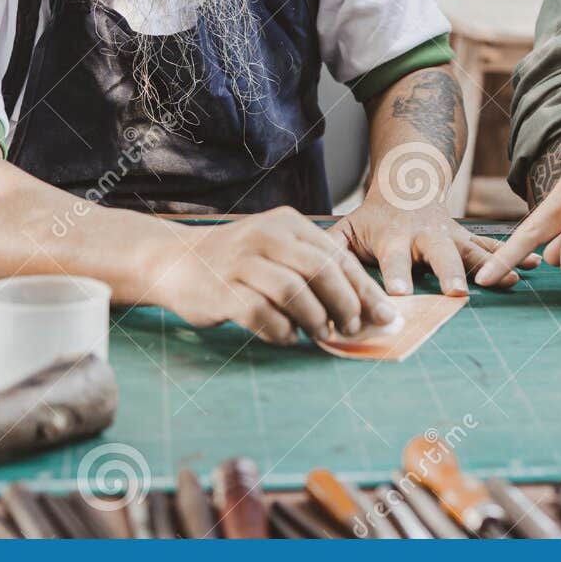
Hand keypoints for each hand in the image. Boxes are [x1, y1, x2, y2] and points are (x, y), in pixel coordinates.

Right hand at [157, 206, 399, 343]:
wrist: (174, 260)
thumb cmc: (237, 262)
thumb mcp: (276, 249)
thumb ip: (314, 268)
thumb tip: (362, 304)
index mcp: (287, 224)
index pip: (338, 256)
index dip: (365, 289)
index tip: (386, 316)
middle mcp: (266, 236)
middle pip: (320, 270)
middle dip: (346, 304)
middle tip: (352, 328)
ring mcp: (241, 261)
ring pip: (293, 291)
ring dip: (315, 319)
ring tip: (321, 334)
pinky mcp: (221, 289)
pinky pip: (261, 313)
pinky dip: (281, 330)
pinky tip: (286, 336)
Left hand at [330, 194, 538, 295]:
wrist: (407, 182)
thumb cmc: (373, 217)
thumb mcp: (346, 229)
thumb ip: (330, 251)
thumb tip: (306, 276)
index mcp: (394, 238)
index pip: (393, 260)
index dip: (395, 277)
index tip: (398, 296)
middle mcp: (426, 236)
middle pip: (439, 255)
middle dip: (449, 273)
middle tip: (457, 294)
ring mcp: (450, 236)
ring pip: (473, 251)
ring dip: (492, 266)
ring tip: (512, 280)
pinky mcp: (467, 238)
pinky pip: (491, 247)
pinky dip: (513, 256)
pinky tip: (533, 266)